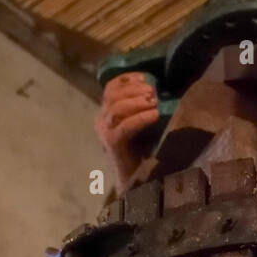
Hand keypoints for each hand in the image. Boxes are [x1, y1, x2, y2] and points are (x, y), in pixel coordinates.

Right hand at [95, 72, 158, 191]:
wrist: (135, 180)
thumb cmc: (140, 151)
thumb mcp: (139, 123)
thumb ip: (140, 107)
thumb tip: (155, 88)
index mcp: (106, 113)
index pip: (110, 88)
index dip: (127, 79)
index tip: (144, 77)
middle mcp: (101, 121)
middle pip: (112, 95)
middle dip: (133, 89)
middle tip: (152, 91)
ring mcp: (105, 132)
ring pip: (116, 108)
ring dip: (137, 102)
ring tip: (154, 102)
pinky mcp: (112, 144)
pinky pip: (125, 126)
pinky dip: (141, 118)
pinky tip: (154, 115)